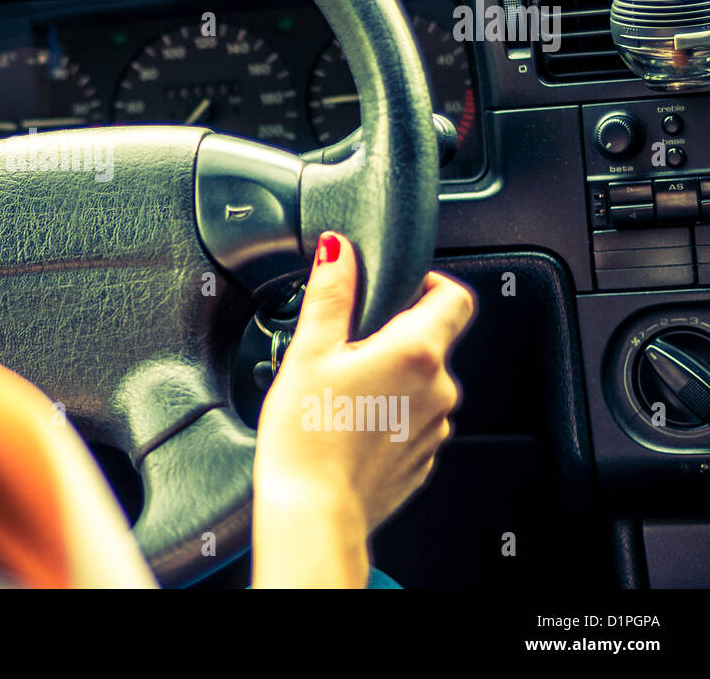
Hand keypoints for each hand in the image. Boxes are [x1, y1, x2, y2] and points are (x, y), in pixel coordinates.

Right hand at [252, 231, 474, 585]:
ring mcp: (434, 428)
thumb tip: (338, 249)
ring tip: (339, 393)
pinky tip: (347, 425)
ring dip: (389, 379)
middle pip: (429, 342)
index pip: (455, 297)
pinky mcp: (422, 459)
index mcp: (416, 352)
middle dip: (391, 338)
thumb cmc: (307, 437)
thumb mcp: (309, 351)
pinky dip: (386, 415)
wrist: (314, 512)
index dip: (431, 282)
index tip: (403, 286)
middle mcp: (439, 389)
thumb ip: (330, 293)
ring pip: (419, 384)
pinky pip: (410, 422)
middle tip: (342, 350)